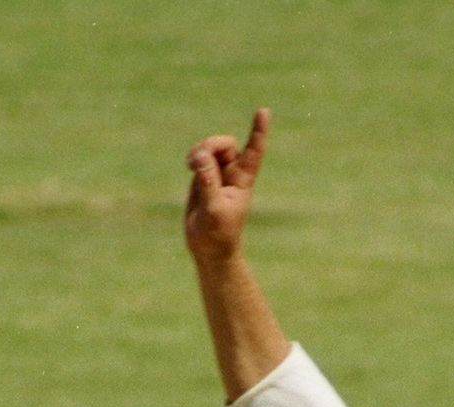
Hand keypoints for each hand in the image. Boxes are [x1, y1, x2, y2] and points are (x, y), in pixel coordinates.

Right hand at [184, 110, 270, 265]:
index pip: (253, 152)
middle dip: (212, 144)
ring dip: (201, 150)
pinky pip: (199, 157)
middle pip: (226, 144)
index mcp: (242, 182)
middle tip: (198, 159)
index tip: (263, 111)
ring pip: (211, 148)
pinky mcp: (203, 178)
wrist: (208, 249)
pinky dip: (194, 157)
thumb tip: (201, 156)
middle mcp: (232, 174)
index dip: (258, 132)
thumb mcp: (213, 209)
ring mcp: (217, 175)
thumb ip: (207, 181)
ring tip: (191, 164)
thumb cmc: (218, 235)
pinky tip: (190, 166)